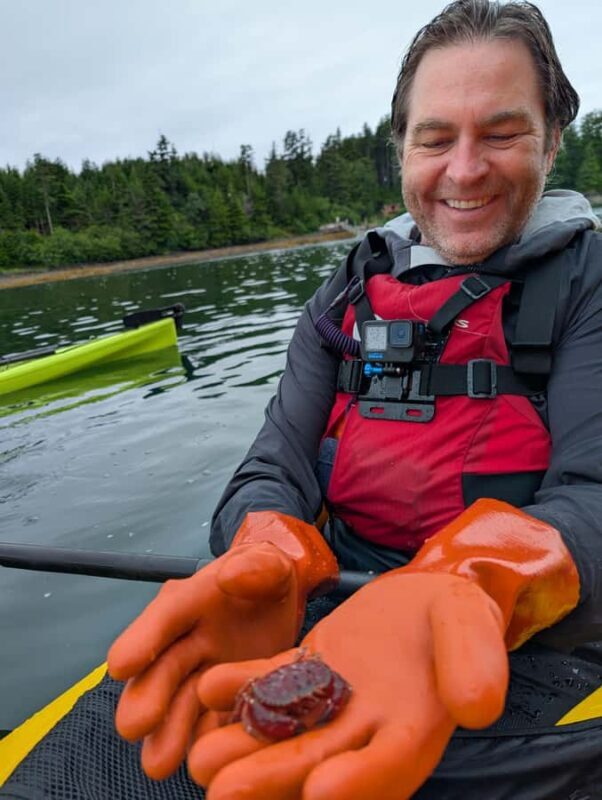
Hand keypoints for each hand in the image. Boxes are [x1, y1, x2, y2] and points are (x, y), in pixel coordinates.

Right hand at [107, 542, 303, 778]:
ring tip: (159, 765)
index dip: (142, 639)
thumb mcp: (270, 562)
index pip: (164, 618)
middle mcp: (187, 640)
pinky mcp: (224, 702)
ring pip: (180, 706)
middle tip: (135, 726)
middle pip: (162, 671)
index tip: (119, 665)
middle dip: (146, 698)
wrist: (284, 604)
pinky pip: (213, 724)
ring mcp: (203, 675)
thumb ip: (255, 565)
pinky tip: (209, 761)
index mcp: (190, 601)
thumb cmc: (267, 576)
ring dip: (168, 734)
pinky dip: (209, 741)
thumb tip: (229, 577)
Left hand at [188, 571, 508, 799]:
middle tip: (222, 793)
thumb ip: (475, 662)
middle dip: (273, 777)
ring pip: (285, 730)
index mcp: (415, 728)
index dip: (359, 779)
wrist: (426, 594)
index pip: (388, 764)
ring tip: (200, 756)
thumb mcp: (471, 625)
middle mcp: (366, 728)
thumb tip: (477, 708)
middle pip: (319, 760)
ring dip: (245, 744)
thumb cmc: (457, 613)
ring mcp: (331, 701)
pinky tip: (209, 687)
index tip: (321, 791)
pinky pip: (273, 682)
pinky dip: (244, 687)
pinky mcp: (308, 672)